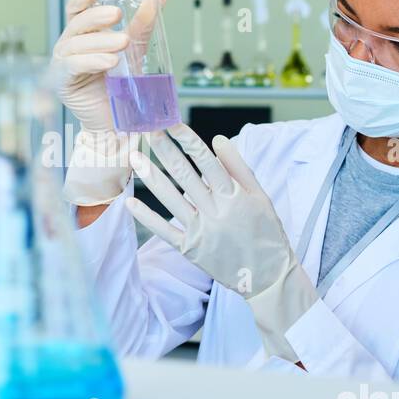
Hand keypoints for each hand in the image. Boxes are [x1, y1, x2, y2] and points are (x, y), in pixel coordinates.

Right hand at [53, 0, 166, 205]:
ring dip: (99, 41)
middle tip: (117, 15)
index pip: (77, 11)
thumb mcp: (134, 51)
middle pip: (76, 24)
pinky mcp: (62, 84)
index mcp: (83, 36)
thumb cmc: (122, 87)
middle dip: (96, 17)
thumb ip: (142, 24)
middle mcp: (69, 47)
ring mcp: (62, 65)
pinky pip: (73, 67)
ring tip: (122, 43)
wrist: (118, 125)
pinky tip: (109, 62)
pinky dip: (91, 61)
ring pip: (75, 45)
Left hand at [126, 123, 294, 295]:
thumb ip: (239, 168)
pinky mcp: (190, 249)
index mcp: (234, 196)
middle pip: (183, 175)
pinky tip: (130, 202)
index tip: (171, 122)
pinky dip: (146, 217)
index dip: (186, 140)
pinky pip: (164, 231)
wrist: (268, 276)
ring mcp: (200, 231)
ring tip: (135, 156)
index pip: (205, 161)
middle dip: (164, 150)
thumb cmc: (267, 233)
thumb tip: (218, 140)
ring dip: (150, 176)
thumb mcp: (261, 197)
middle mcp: (214, 211)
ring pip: (169, 199)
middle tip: (147, 130)